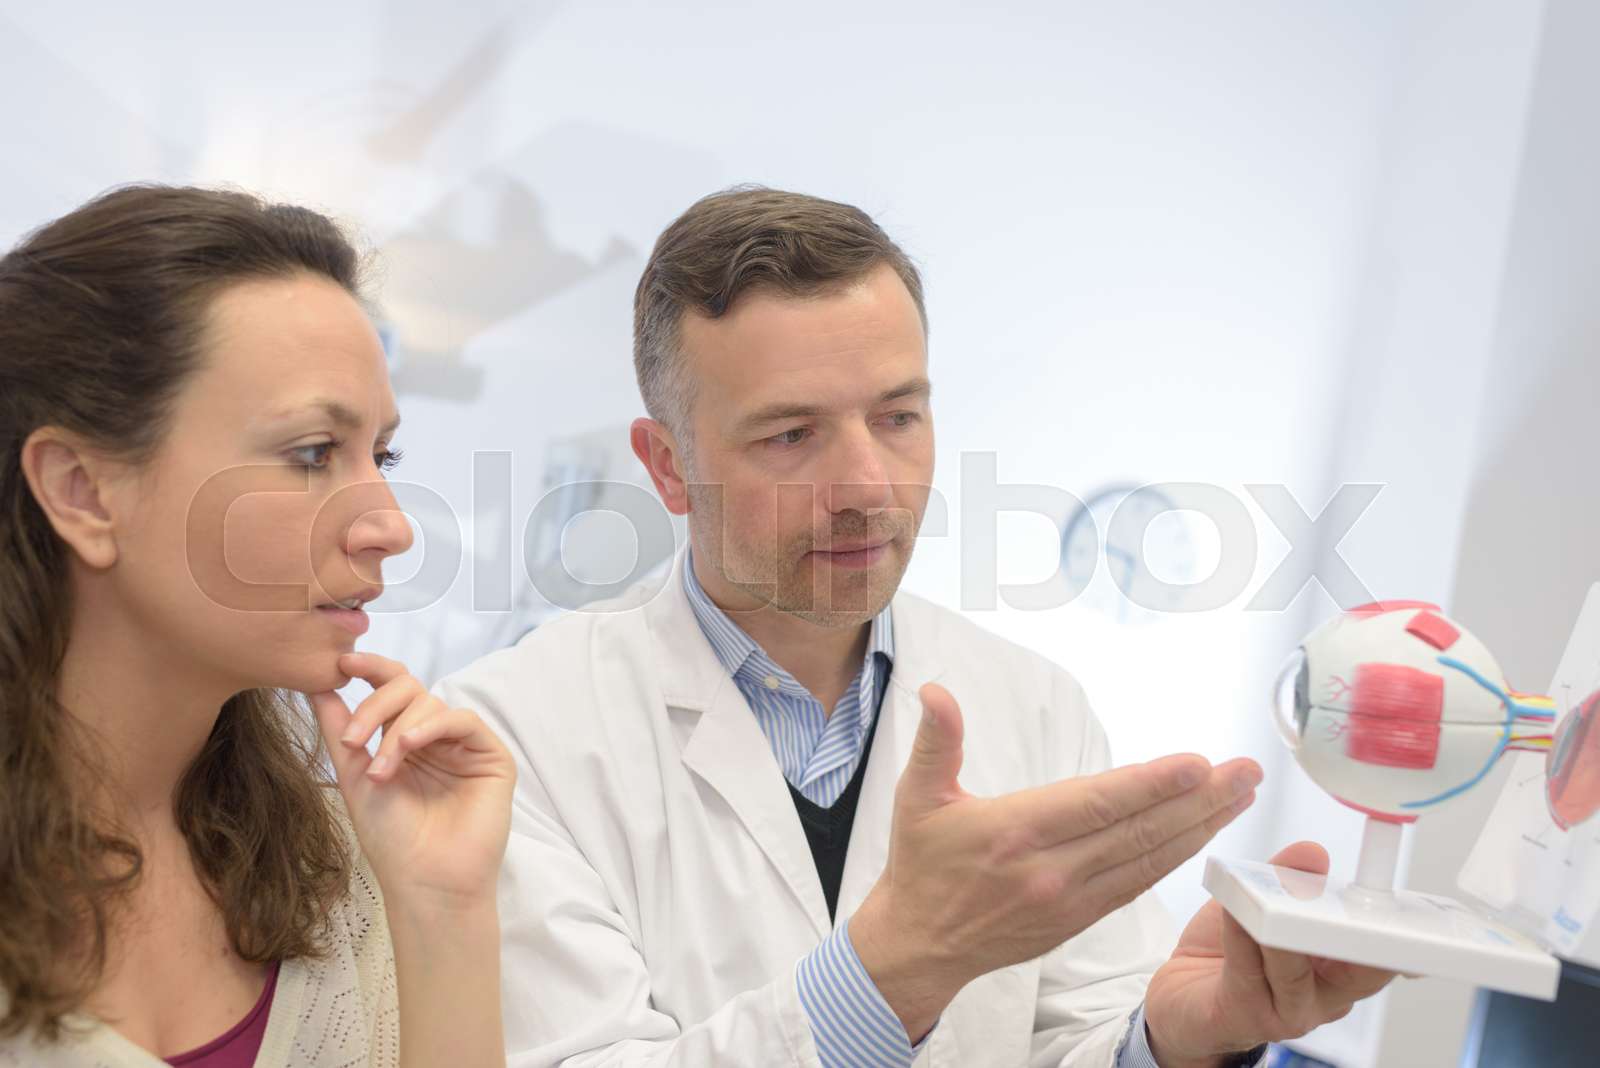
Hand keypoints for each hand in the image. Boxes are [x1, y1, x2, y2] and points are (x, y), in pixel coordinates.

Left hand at [307, 651, 515, 909]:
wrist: (423, 881)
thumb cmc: (391, 838)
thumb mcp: (354, 776)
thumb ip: (339, 730)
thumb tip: (316, 686)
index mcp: (405, 739)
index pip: (393, 690)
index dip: (372, 670)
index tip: (342, 664)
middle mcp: (436, 737)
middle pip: (410, 689)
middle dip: (376, 706)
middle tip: (353, 739)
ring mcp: (464, 746)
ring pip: (432, 703)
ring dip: (398, 730)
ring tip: (382, 769)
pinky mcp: (492, 757)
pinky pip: (464, 720)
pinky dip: (434, 725)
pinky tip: (411, 745)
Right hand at [850, 683, 1261, 1040]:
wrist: (919, 945)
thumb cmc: (921, 865)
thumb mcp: (915, 797)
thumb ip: (936, 741)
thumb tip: (936, 691)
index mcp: (1014, 832)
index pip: (1097, 804)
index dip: (1152, 784)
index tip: (1198, 762)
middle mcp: (1050, 870)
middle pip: (1139, 831)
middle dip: (1200, 799)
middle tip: (1247, 770)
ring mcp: (1070, 900)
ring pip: (1148, 860)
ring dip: (1201, 827)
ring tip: (1242, 796)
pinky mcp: (1079, 920)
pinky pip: (1138, 884)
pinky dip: (1175, 857)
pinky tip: (1203, 833)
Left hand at [1143, 841, 1396, 1066]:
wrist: (1184, 996)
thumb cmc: (1231, 952)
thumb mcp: (1262, 901)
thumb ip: (1288, 875)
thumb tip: (1314, 853)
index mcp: (1341, 967)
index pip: (1385, 955)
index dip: (1404, 936)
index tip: (1405, 907)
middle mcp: (1325, 996)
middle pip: (1358, 970)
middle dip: (1352, 932)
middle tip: (1342, 898)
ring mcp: (1288, 1010)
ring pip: (1295, 970)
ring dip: (1283, 926)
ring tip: (1272, 895)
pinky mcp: (1246, 1012)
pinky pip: (1247, 970)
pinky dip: (1241, 934)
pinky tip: (1233, 910)